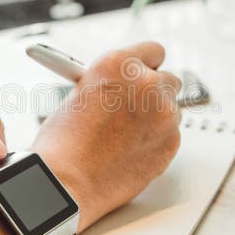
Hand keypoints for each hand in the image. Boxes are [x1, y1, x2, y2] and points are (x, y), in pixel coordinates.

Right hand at [31, 41, 181, 231]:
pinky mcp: (171, 142)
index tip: (143, 74)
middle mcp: (147, 84)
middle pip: (168, 79)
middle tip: (136, 108)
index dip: (146, 65)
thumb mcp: (80, 94)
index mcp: (119, 64)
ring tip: (125, 137)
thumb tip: (127, 87)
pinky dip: (157, 141)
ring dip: (156, 119)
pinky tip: (130, 151)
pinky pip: (171, 135)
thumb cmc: (63, 143)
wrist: (67, 182)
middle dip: (154, 92)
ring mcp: (164, 114)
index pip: (153, 51)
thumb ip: (112, 84)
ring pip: (171, 109)